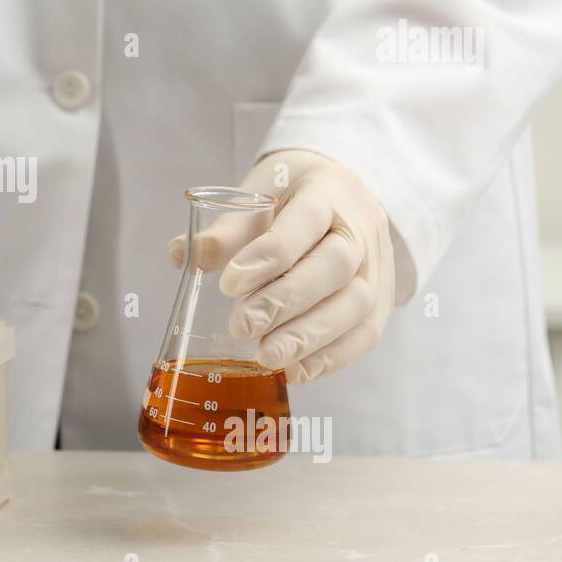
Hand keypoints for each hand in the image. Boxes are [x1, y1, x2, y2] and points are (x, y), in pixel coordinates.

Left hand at [168, 150, 394, 384]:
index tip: (229, 284)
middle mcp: (362, 229)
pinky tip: (294, 370)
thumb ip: (226, 230)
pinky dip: (330, 358)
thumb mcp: (259, 196)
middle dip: (284, 302)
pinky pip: (365, 334)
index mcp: (329, 191)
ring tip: (266, 356)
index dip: (269, 254)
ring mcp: (377, 267)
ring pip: (356, 305)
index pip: (306, 220)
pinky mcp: (381, 302)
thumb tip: (181, 254)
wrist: (343, 199)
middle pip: (334, 267)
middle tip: (241, 327)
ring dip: (308, 337)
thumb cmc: (292, 197)